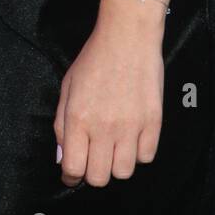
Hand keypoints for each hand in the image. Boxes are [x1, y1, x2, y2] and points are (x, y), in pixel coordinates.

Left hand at [54, 0, 164, 187]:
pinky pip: (146, 157)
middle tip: (94, 157)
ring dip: (117, 164)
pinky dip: (138, 152)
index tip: (73, 172)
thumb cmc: (94, 58)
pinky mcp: (153, 122)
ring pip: (124, 173)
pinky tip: (132, 136)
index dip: (71, 176)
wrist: (127, 36)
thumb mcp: (67, 86)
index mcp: (78, 117)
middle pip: (99, 178)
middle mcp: (104, 127)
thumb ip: (61, 124)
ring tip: (114, 145)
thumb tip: (63, 157)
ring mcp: (131, 126)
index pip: (73, 168)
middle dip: (93, 172)